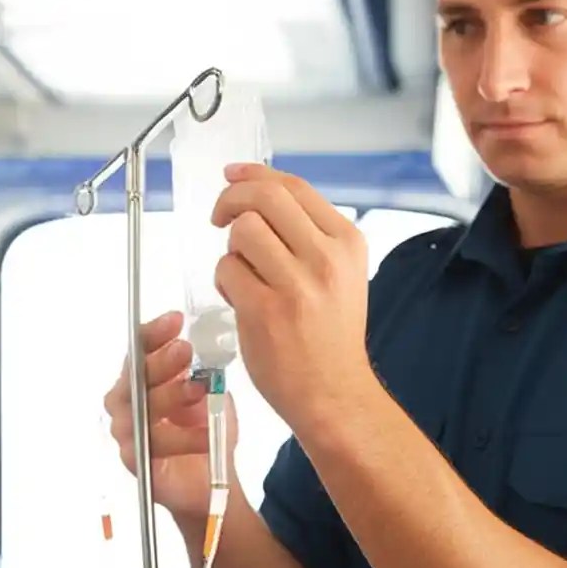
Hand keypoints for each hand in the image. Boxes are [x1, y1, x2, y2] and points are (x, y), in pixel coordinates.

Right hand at [103, 311, 239, 518]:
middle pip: (135, 375)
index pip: (140, 347)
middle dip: (161, 361)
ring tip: (199, 391)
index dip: (155, 332)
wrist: (211, 476)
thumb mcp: (210, 391)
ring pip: (142, 408)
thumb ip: (203, 369)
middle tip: (185, 351)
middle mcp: (127, 400)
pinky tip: (205, 435)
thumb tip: (211, 341)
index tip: (176, 320)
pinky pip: (153, 444)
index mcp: (142, 377)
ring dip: (171, 396)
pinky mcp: (134, 460)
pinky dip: (183, 438)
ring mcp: (126, 430)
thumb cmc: (205, 428)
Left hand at [212, 163, 375, 432]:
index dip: (255, 174)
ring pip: (242, 231)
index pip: (294, 187)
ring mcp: (296, 284)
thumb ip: (308, 236)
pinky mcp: (266, 311)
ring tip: (244, 276)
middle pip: (264, 197)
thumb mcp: (340, 275)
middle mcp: (326, 258)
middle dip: (231, 200)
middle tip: (220, 218)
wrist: (335, 393)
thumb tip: (259, 195)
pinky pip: (227, 270)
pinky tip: (240, 300)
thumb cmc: (331, 337)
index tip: (233, 175)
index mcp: (346, 243)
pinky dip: (225, 281)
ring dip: (231, 249)